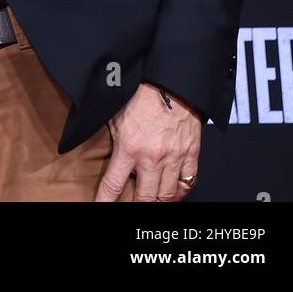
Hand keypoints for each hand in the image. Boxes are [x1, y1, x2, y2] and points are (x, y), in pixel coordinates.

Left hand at [94, 82, 202, 201]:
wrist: (171, 83)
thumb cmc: (140, 94)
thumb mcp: (115, 115)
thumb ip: (112, 137)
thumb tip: (101, 149)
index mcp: (129, 147)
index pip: (113, 184)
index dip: (106, 200)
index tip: (101, 208)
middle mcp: (152, 157)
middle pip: (146, 198)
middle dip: (138, 206)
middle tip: (132, 206)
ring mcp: (174, 158)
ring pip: (167, 195)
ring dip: (158, 202)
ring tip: (151, 202)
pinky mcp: (191, 154)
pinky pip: (187, 183)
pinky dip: (179, 192)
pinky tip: (172, 193)